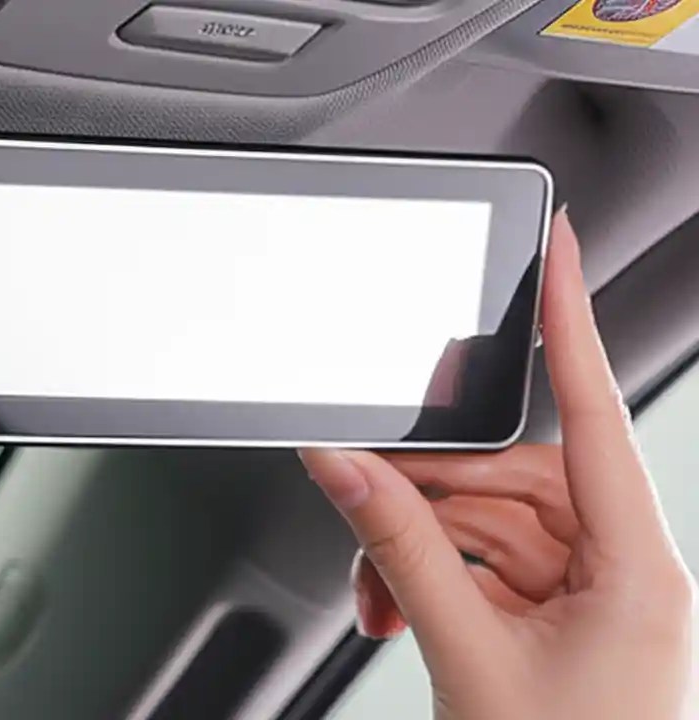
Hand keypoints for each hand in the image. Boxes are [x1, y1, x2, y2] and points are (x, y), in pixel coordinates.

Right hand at [301, 210, 694, 719]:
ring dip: (416, 549)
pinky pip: (481, 562)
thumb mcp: (467, 653)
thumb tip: (339, 462)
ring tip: (378, 600)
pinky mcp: (556, 616)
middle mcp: (621, 567)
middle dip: (426, 494)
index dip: (569, 317)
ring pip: (484, 521)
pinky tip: (394, 612)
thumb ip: (395, 546)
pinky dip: (428, 578)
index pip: (593, 410)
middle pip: (510, 473)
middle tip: (362, 508)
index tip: (557, 241)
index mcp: (639, 566)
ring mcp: (588, 593)